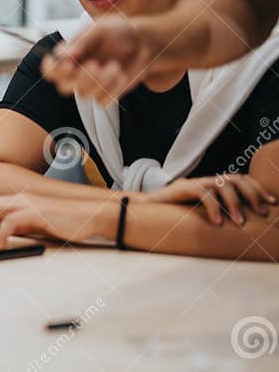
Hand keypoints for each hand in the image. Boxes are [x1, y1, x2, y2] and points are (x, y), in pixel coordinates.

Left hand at [0, 193, 113, 247]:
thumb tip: (3, 233)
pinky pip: (10, 221)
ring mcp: (28, 204)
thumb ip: (21, 225)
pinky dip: (2, 234)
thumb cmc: (66, 222)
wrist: (89, 217)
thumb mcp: (37, 223)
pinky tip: (3, 246)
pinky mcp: (36, 213)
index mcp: (20, 199)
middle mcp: (21, 198)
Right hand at [41, 16, 153, 104]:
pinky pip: (102, 100)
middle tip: (93, 65)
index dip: (52, 69)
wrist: (147, 41)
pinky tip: (120, 74)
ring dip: (100, 81)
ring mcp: (93, 84)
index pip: (51, 70)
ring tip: (113, 66)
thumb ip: (81, 40)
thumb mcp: (100, 28)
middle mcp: (78, 72)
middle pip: (64, 87)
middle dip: (79, 77)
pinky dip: (112, 88)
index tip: (65, 64)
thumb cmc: (122, 30)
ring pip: (84, 94)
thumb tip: (62, 54)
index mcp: (70, 55)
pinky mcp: (108, 93)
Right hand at [137, 174, 276, 225]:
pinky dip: (213, 207)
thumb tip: (243, 230)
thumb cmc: (173, 217)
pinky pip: (203, 192)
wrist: (142, 211)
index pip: (241, 180)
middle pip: (236, 179)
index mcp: (213, 187)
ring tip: (239, 223)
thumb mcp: (201, 216)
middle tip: (261, 212)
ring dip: (234, 204)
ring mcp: (194, 182)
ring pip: (222, 184)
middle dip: (252, 194)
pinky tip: (217, 222)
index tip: (271, 204)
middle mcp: (205, 182)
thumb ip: (218, 216)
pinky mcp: (181, 187)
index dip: (257, 189)